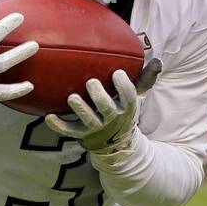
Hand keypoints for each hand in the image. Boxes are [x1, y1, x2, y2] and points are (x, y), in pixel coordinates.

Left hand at [45, 58, 161, 154]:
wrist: (115, 144)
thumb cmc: (122, 112)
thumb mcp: (135, 98)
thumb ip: (144, 79)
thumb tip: (158, 61)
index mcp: (126, 109)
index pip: (129, 98)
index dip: (124, 86)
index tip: (117, 73)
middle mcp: (111, 120)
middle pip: (107, 109)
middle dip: (99, 97)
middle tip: (91, 83)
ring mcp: (96, 128)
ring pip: (87, 120)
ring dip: (80, 109)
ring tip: (72, 98)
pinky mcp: (81, 134)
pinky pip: (69, 131)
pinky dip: (59, 126)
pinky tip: (49, 117)